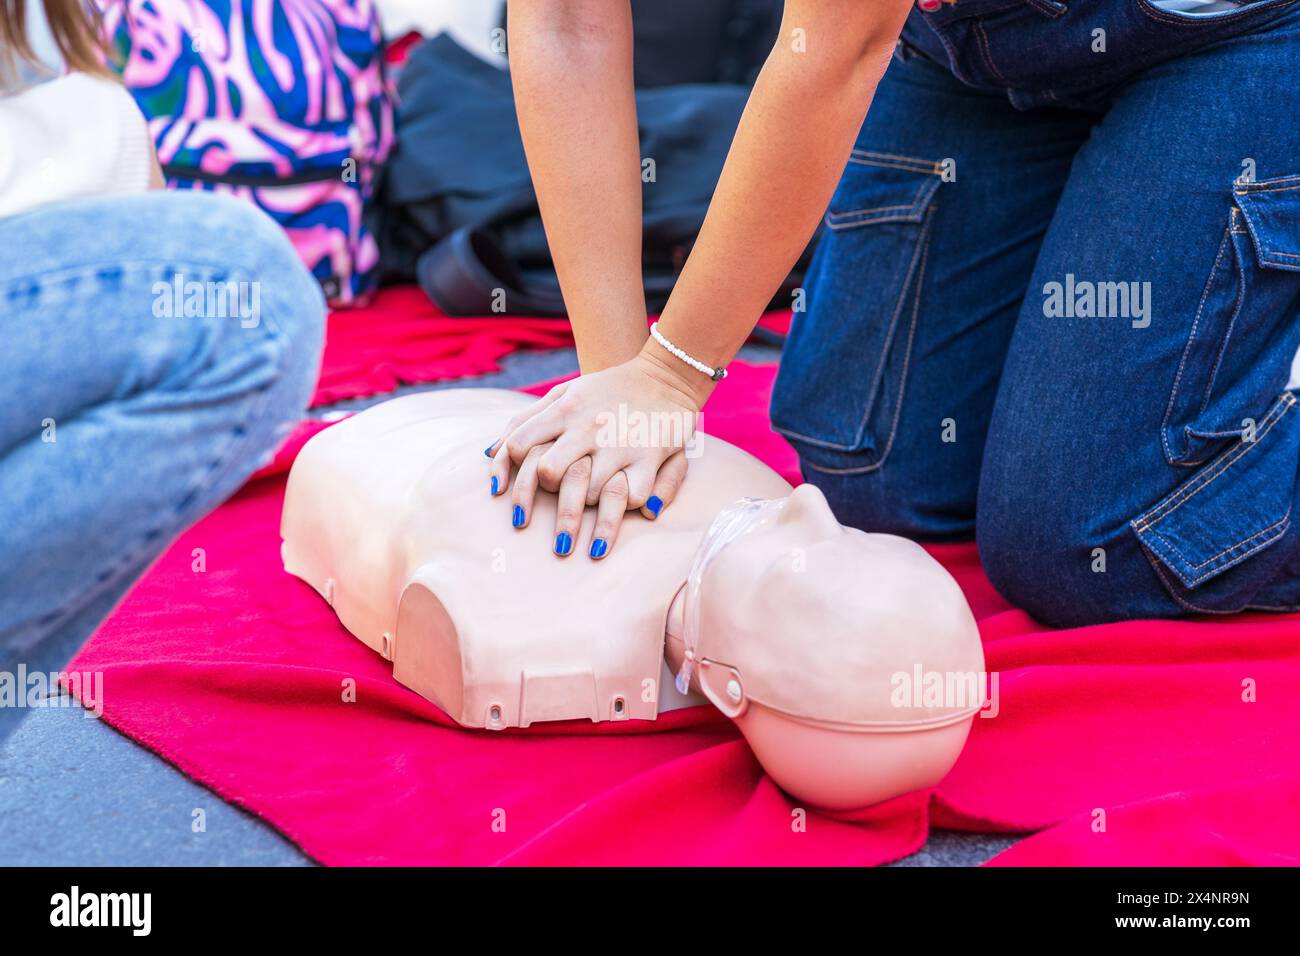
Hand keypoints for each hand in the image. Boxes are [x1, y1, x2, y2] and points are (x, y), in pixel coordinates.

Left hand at [487, 343, 714, 558]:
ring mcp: (620, 444)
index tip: (503, 492)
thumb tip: (488, 453)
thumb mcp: (564, 392)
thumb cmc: (605, 389)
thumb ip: (526, 420)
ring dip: (584, 507)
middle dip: (542, 495)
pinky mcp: (650, 458)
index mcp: (565, 409)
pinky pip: (631, 497)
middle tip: (539, 510)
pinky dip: (624, 508)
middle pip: (549, 473)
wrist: (665, 377)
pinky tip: (618, 515)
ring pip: (589, 492)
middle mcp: (589, 427)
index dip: (508, 471)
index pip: (520, 444)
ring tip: (583, 515)